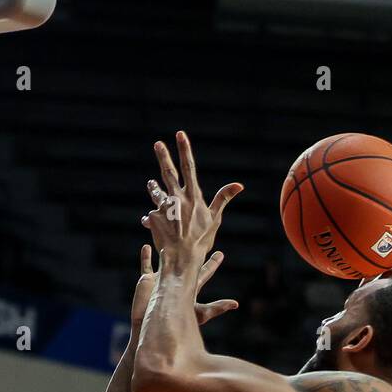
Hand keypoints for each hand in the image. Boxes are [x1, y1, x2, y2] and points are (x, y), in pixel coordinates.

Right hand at [129, 244, 236, 338]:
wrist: (153, 326)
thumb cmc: (177, 323)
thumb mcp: (200, 314)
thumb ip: (217, 308)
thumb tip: (237, 304)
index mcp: (189, 288)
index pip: (204, 273)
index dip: (212, 264)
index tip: (221, 254)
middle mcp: (175, 282)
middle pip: (186, 263)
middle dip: (193, 253)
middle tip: (200, 240)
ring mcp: (161, 281)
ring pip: (166, 261)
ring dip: (169, 251)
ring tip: (172, 238)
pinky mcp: (147, 282)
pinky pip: (146, 266)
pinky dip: (146, 256)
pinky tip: (147, 246)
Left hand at [143, 130, 242, 265]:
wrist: (182, 258)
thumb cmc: (201, 240)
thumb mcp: (215, 219)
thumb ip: (223, 198)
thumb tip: (239, 184)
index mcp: (192, 196)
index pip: (189, 167)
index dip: (184, 149)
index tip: (180, 134)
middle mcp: (176, 198)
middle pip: (168, 172)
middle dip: (163, 156)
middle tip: (158, 144)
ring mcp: (163, 207)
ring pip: (157, 192)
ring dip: (154, 187)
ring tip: (151, 183)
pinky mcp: (153, 218)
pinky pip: (153, 216)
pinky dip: (154, 219)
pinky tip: (153, 225)